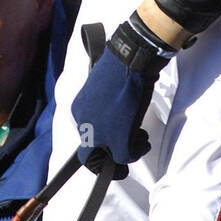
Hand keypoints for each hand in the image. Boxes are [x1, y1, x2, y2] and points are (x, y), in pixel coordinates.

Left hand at [71, 17, 170, 177]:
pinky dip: (137, 151)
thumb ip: (100, 106)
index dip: (101, 135)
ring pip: (108, 158)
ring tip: (137, 138)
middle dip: (106, 154)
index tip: (112, 132)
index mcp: (78, 110)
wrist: (128, 62)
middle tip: (122, 148)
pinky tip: (143, 141)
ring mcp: (100, 135)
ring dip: (124, 150)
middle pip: (89, 152)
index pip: (85, 132)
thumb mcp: (100, 88)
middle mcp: (84, 124)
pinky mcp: (117, 141)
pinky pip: (126, 157)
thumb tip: (110, 113)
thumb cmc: (117, 67)